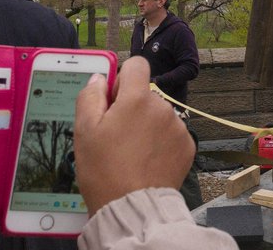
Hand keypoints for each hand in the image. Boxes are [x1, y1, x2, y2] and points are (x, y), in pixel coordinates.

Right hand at [74, 55, 193, 214]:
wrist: (132, 207)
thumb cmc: (104, 170)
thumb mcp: (84, 131)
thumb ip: (90, 96)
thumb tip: (99, 78)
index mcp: (137, 99)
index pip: (136, 65)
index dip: (121, 78)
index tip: (113, 100)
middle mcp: (163, 107)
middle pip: (145, 94)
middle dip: (131, 107)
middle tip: (116, 136)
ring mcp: (178, 127)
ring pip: (158, 115)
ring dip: (147, 126)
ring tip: (131, 153)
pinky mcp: (187, 146)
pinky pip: (171, 134)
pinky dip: (160, 142)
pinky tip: (146, 161)